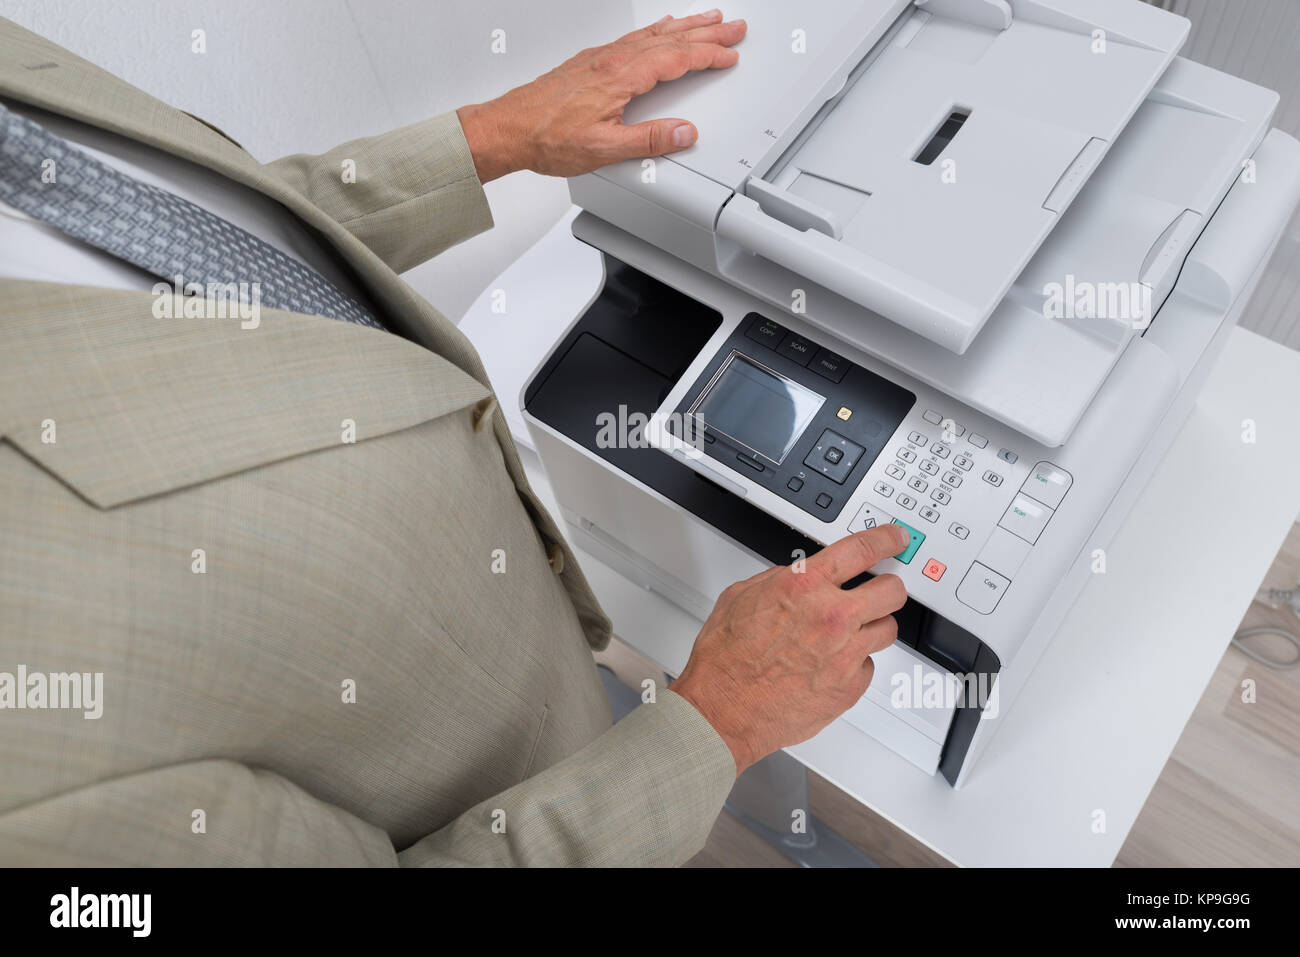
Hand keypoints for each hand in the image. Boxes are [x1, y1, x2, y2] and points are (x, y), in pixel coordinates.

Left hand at [456, 10, 746, 181]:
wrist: (509, 129)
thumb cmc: (547, 138)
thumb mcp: (604, 149)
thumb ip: (648, 141)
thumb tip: (684, 133)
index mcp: (620, 77)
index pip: (675, 59)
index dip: (707, 55)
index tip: (729, 54)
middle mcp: (611, 60)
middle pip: (669, 38)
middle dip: (706, 31)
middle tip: (733, 26)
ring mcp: (600, 58)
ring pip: (652, 33)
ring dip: (684, 25)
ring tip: (707, 19)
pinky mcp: (589, 62)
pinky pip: (633, 37)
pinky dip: (656, 30)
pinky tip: (659, 30)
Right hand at [671, 524, 910, 774]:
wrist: (722, 709)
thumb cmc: (725, 659)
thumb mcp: (742, 597)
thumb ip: (780, 579)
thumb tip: (799, 573)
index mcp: (804, 586)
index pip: (863, 549)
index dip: (887, 539)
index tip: (895, 539)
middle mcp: (831, 616)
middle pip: (892, 591)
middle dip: (887, 587)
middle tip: (880, 590)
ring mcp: (845, 653)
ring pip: (888, 629)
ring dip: (872, 626)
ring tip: (849, 632)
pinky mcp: (849, 687)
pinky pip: (868, 665)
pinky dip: (855, 662)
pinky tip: (831, 664)